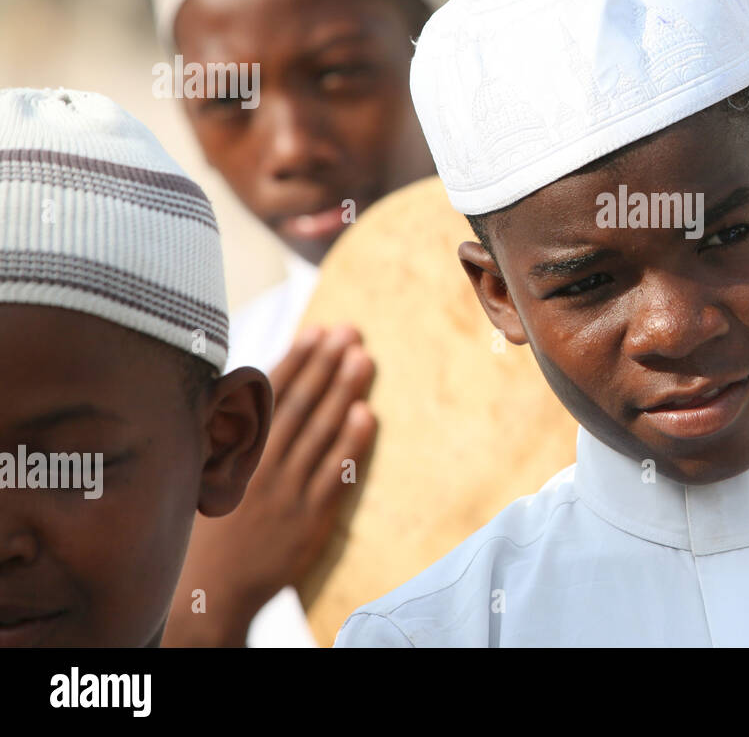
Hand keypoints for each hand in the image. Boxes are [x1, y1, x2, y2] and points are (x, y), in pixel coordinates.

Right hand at [163, 325, 377, 646]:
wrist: (209, 593)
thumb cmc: (209, 529)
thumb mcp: (204, 476)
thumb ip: (229, 435)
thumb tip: (251, 389)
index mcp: (232, 452)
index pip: (269, 396)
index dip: (297, 361)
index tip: (318, 331)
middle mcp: (259, 466)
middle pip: (299, 405)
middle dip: (326, 366)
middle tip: (350, 333)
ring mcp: (286, 491)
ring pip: (319, 432)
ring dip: (343, 392)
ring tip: (362, 359)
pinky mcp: (309, 519)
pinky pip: (334, 474)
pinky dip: (350, 444)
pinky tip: (366, 415)